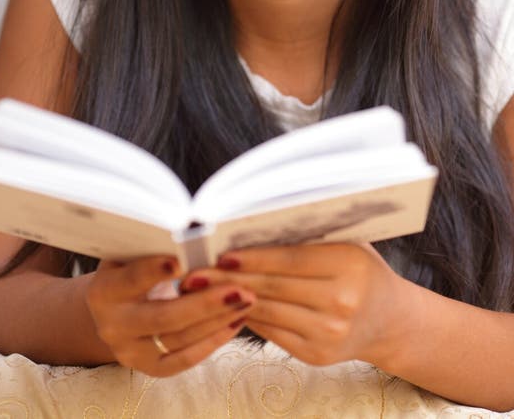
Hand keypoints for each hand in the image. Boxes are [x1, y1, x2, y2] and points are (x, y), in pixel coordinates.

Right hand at [84, 255, 255, 375]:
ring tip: (247, 299)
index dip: (155, 270)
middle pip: (163, 317)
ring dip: (218, 319)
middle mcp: (113, 325)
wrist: (112, 308)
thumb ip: (153, 247)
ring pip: (180, 339)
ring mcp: (130, 351)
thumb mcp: (132, 254)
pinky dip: (213, 340)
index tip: (182, 259)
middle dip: (204, 303)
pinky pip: (185, 359)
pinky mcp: (150, 367)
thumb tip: (194, 229)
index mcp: (104, 290)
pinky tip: (236, 321)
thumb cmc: (130, 268)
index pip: (132, 279)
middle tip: (238, 289)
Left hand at [181, 242, 409, 366]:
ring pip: (267, 311)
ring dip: (228, 300)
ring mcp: (329, 334)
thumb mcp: (344, 242)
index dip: (253, 257)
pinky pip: (272, 332)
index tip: (221, 253)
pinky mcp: (317, 356)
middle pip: (273, 287)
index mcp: (350, 266)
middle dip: (228, 279)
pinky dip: (245, 317)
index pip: (290, 260)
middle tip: (194, 272)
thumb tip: (249, 227)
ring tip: (199, 289)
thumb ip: (305, 236)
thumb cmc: (360, 269)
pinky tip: (223, 306)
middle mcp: (342, 303)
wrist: (389, 320)